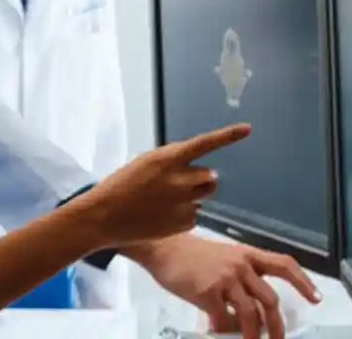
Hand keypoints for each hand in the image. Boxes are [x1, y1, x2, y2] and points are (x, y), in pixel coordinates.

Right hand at [72, 124, 250, 247]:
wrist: (104, 216)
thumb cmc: (122, 186)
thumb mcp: (146, 163)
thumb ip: (173, 163)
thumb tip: (201, 172)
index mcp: (167, 158)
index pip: (204, 144)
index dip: (228, 136)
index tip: (247, 129)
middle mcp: (180, 179)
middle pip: (209, 176)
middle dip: (199, 179)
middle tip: (178, 185)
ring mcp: (183, 203)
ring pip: (203, 196)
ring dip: (193, 196)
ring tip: (166, 201)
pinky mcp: (184, 222)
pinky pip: (194, 215)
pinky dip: (183, 215)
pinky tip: (162, 216)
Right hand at [128, 234, 320, 338]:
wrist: (163, 249)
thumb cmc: (190, 255)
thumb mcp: (221, 259)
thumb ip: (239, 280)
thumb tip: (247, 314)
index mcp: (247, 254)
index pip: (284, 264)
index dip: (303, 282)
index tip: (315, 299)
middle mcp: (241, 265)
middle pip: (270, 300)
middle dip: (277, 326)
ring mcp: (225, 279)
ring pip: (251, 314)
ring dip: (253, 335)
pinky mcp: (208, 293)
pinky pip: (223, 320)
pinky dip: (223, 330)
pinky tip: (215, 330)